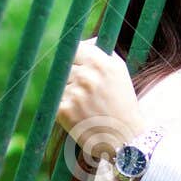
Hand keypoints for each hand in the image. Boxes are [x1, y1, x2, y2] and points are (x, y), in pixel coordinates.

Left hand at [58, 38, 144, 161]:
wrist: (126, 139)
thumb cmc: (122, 104)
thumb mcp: (119, 71)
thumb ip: (102, 52)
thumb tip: (84, 40)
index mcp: (101, 63)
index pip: (74, 48)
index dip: (74, 58)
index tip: (76, 67)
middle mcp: (87, 76)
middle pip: (64, 66)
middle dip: (71, 77)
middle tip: (85, 93)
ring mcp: (74, 93)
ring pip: (60, 84)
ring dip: (67, 93)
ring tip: (85, 106)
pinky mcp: (64, 110)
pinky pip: (55, 101)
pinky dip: (63, 108)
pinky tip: (79, 116)